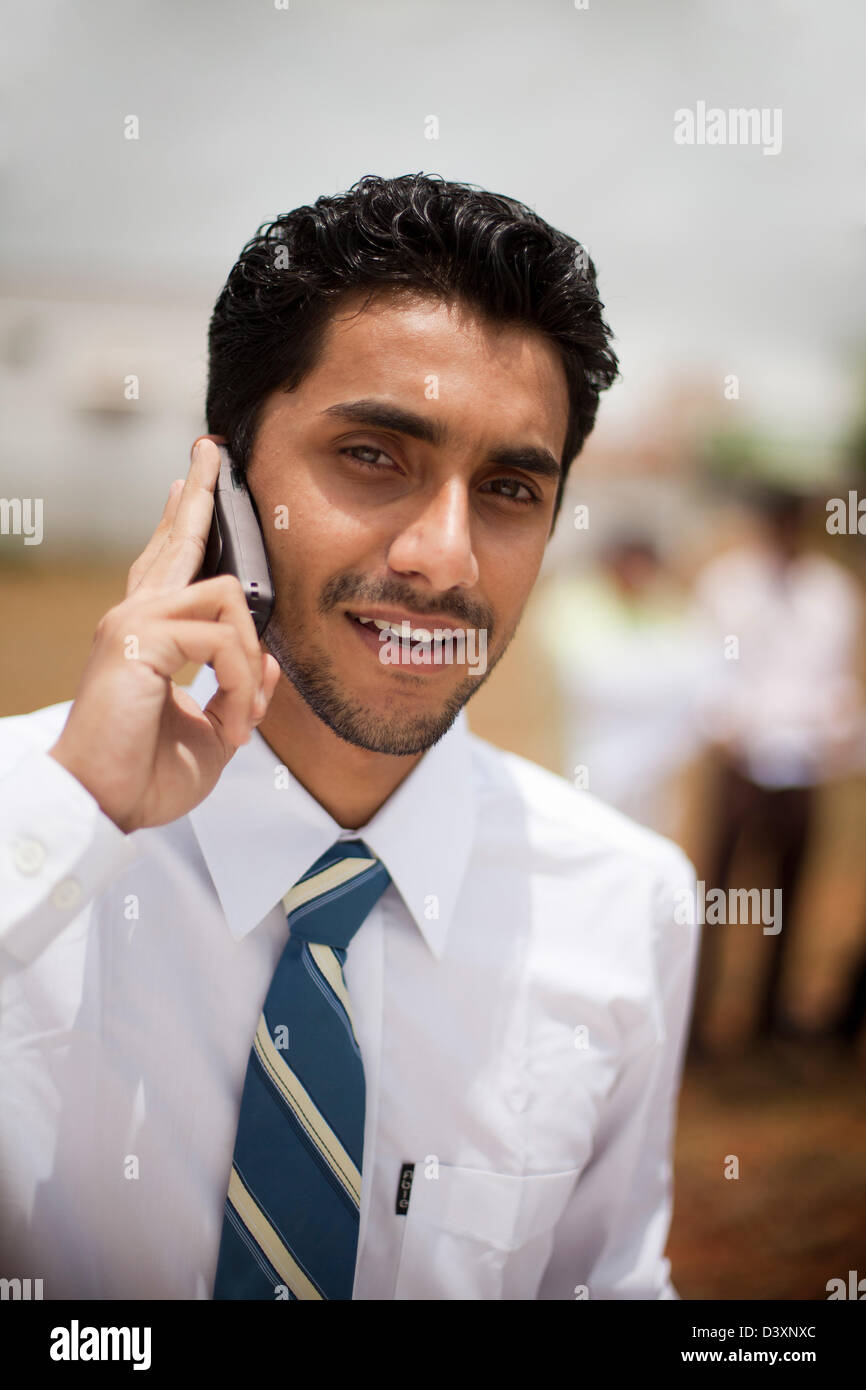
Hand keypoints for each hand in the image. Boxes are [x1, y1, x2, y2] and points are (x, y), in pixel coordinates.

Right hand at [48, 437, 280, 832]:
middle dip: (202, 496)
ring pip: (229, 598)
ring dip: (252, 664)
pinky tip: (232, 725)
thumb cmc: (145, 774)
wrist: (102, 805)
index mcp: (147, 634)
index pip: (166, 564)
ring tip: (241, 716)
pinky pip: (224, 641)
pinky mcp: (139, 640)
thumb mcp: (213, 731)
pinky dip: (242, 686)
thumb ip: (242, 692)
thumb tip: (271, 663)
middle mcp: (135, 617)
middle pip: (177, 541)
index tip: (191, 482)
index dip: (181, 522)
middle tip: (212, 452)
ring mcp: (134, 622)